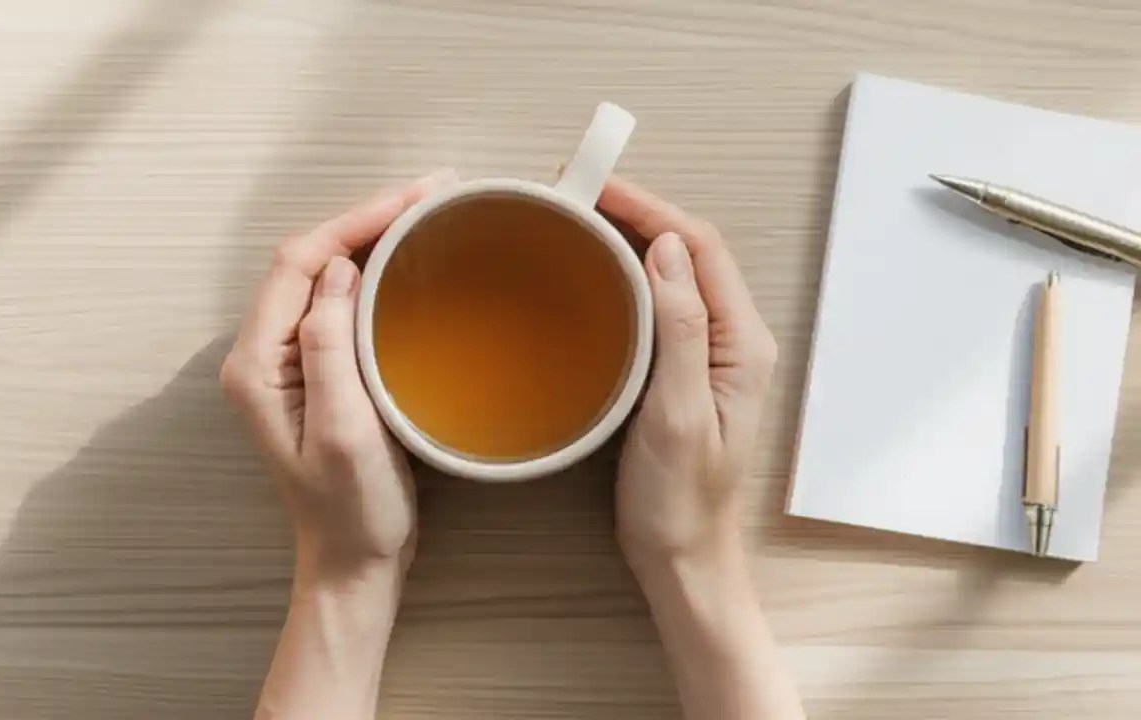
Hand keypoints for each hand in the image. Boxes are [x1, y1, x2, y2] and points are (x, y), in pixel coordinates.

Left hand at [221, 170, 456, 578]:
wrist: (353, 559)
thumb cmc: (351, 506)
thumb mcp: (342, 428)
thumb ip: (328, 346)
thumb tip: (337, 268)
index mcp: (256, 362)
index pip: (299, 263)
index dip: (353, 221)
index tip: (415, 198)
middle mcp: (262, 353)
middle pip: (308, 260)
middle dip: (366, 218)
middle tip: (434, 193)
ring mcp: (288, 361)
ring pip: (323, 275)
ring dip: (371, 239)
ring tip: (427, 213)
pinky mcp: (316, 371)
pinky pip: (338, 303)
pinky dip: (373, 272)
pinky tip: (408, 261)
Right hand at [605, 177, 802, 719]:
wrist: (681, 556)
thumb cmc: (680, 498)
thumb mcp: (677, 413)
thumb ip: (680, 328)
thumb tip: (666, 247)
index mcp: (741, 343)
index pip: (701, 248)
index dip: (651, 208)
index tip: (598, 186)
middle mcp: (732, 339)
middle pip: (689, 252)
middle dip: (638, 213)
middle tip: (577, 194)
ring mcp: (708, 355)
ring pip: (673, 275)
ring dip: (631, 240)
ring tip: (579, 220)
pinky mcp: (682, 371)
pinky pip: (658, 305)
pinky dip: (625, 278)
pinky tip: (593, 276)